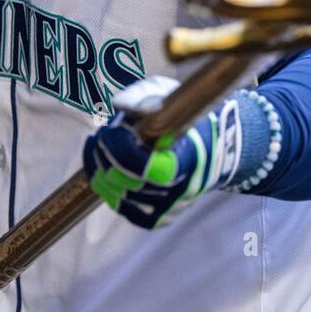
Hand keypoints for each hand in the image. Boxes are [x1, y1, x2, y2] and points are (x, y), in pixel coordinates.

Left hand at [82, 76, 242, 229]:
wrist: (212, 149)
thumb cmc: (184, 118)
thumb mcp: (167, 95)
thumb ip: (142, 98)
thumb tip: (120, 107)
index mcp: (189, 156)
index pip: (150, 167)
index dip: (123, 151)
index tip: (109, 131)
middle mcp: (183, 187)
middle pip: (130, 183)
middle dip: (106, 158)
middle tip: (99, 139)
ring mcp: (172, 206)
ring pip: (123, 198)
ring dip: (102, 173)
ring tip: (98, 152)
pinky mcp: (162, 217)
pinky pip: (127, 211)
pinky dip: (110, 192)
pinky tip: (104, 174)